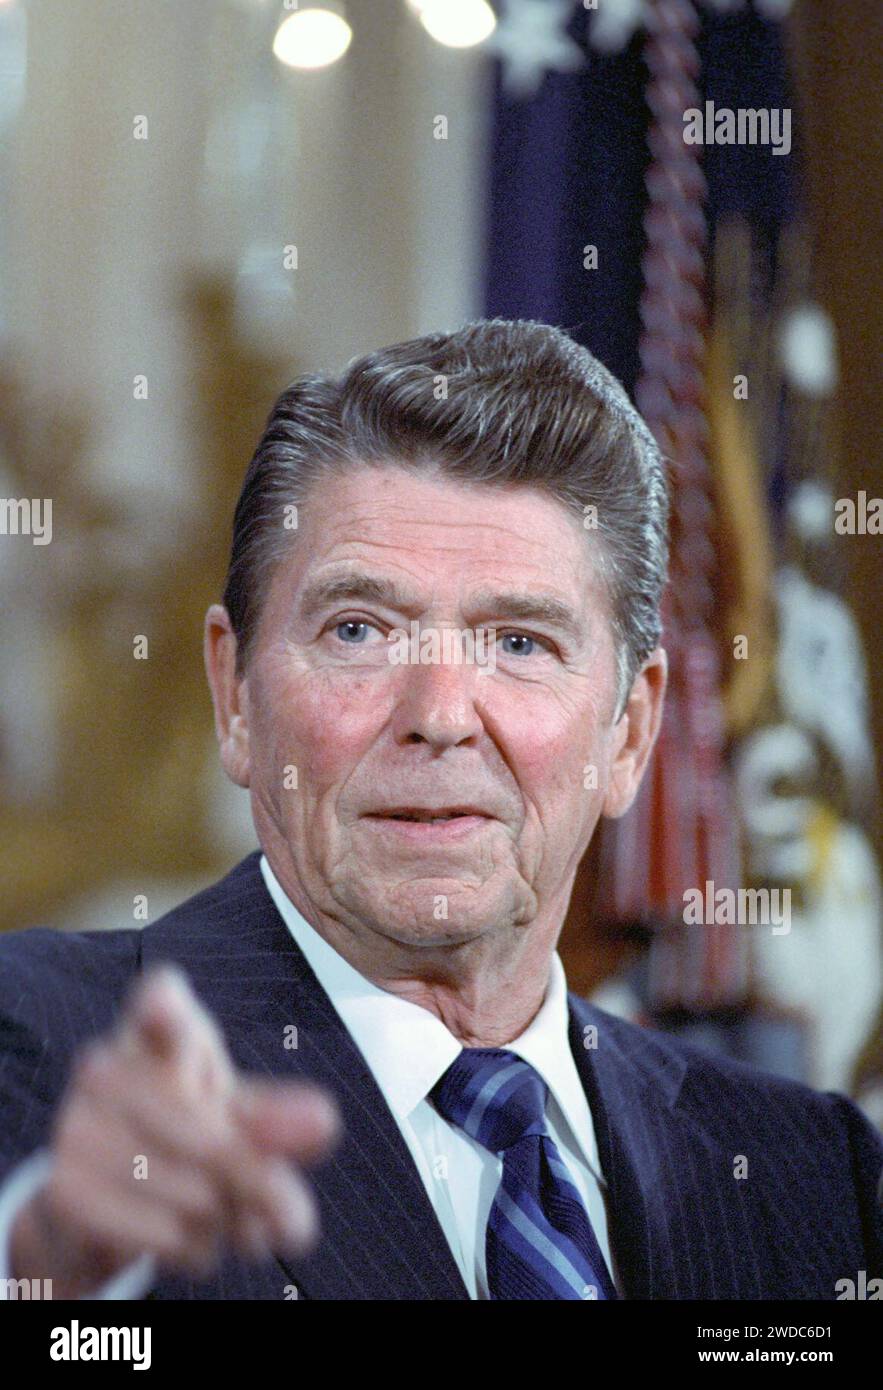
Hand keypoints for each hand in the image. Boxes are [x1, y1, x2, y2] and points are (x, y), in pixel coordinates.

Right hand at [10, 964, 340, 1295]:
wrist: (110, 1201)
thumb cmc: (190, 1136)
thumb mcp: (241, 1122)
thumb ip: (280, 1119)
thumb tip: (322, 1121)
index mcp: (159, 1029)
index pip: (158, 1002)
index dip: (162, 1008)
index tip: (162, 1009)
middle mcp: (106, 1064)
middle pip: (212, 1135)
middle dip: (258, 1183)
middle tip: (283, 1206)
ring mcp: (77, 1124)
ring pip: (194, 1194)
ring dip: (226, 1222)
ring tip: (219, 1212)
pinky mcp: (64, 1186)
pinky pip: (162, 1234)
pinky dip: (195, 1250)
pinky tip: (189, 1237)